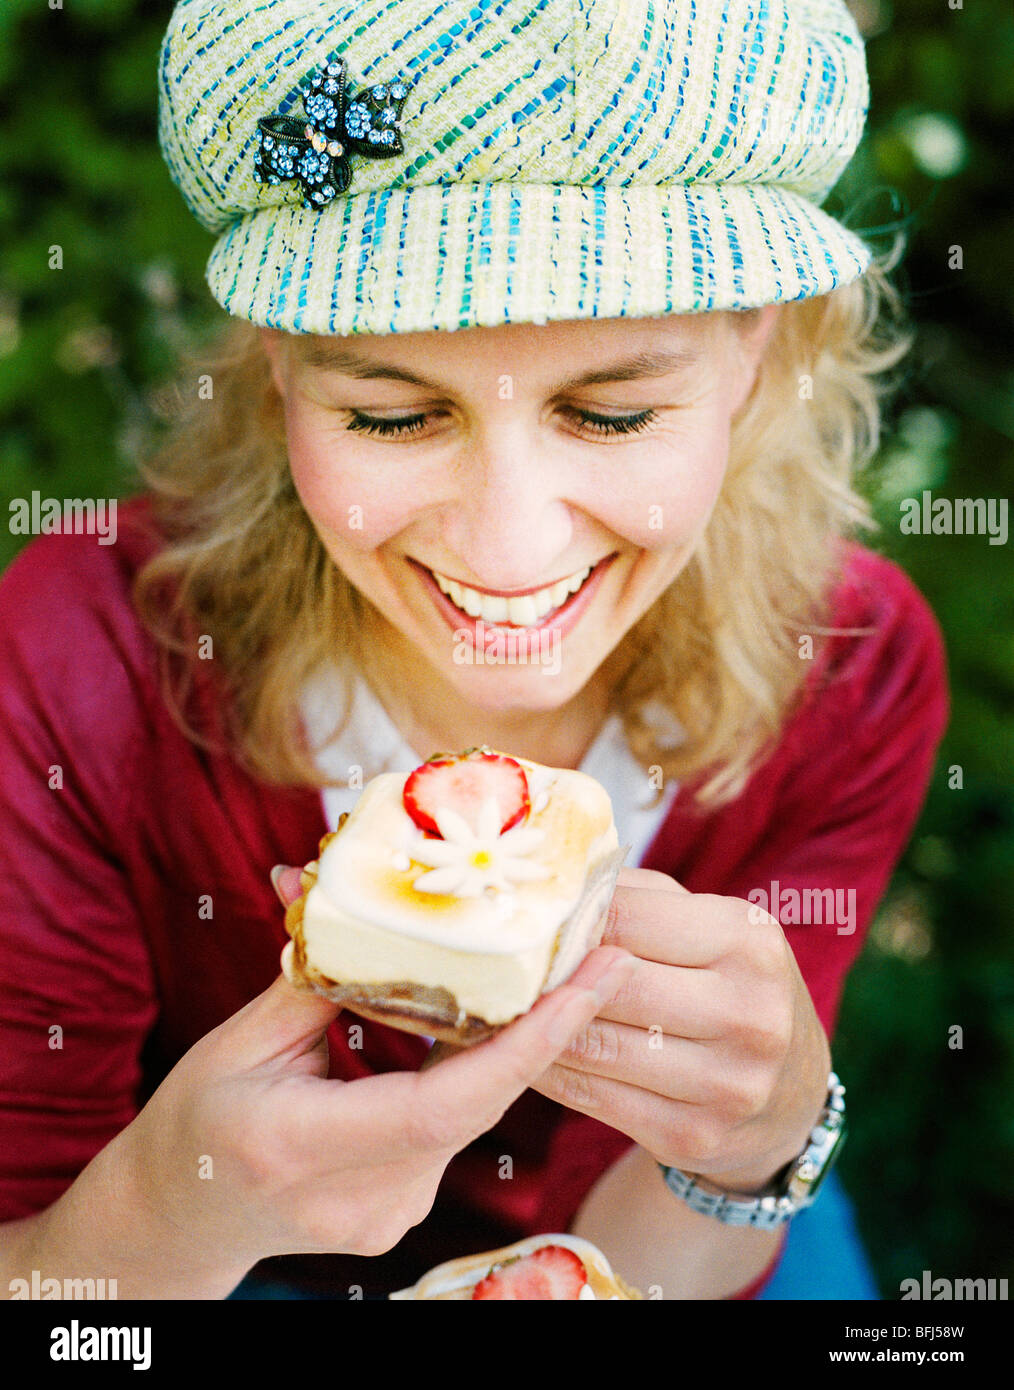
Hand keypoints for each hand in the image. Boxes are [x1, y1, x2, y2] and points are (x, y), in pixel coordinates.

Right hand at [116, 868, 635, 1279]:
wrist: (179, 1215)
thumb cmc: (196, 1120)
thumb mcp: (237, 1041)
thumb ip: (312, 980)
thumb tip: (357, 896)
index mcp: (302, 1148)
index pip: (442, 1105)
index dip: (522, 1045)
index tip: (584, 984)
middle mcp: (359, 1198)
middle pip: (476, 1104)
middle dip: (545, 1027)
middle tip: (602, 953)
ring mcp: (386, 1216)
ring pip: (473, 1113)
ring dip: (514, 1044)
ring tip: (561, 971)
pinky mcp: (402, 1210)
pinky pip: (456, 1126)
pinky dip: (477, 1070)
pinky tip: (494, 1020)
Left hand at [530, 866, 831, 1193]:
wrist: (790, 1091)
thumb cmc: (727, 982)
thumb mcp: (708, 924)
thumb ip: (636, 897)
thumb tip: (550, 884)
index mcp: (748, 939)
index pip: (626, 916)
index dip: (569, 918)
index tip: (529, 918)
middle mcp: (748, 1011)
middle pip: (608, 983)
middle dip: (547, 974)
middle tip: (501, 963)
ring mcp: (727, 1082)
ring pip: (592, 1045)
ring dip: (536, 1026)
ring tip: (500, 1004)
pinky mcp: (694, 1136)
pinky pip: (591, 1098)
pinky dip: (547, 1072)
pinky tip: (526, 1052)